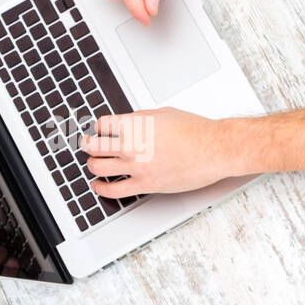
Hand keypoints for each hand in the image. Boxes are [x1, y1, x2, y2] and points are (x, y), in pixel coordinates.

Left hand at [81, 108, 233, 196]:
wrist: (215, 149)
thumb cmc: (196, 131)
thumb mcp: (163, 114)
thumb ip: (140, 119)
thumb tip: (128, 123)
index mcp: (134, 124)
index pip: (100, 124)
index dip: (98, 126)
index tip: (98, 130)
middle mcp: (131, 145)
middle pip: (93, 146)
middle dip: (88, 144)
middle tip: (88, 145)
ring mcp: (137, 167)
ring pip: (97, 167)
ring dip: (92, 164)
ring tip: (94, 163)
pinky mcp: (146, 184)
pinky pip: (113, 190)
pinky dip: (101, 188)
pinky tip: (99, 185)